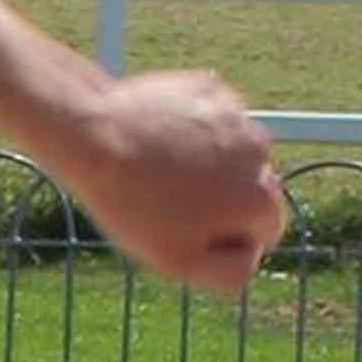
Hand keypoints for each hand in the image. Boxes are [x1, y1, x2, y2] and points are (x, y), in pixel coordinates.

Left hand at [49, 67, 288, 303]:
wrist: (94, 138)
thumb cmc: (133, 207)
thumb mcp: (180, 263)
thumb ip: (231, 272)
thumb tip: (253, 257)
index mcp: (261, 198)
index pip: (266, 230)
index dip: (229, 241)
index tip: (187, 234)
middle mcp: (261, 151)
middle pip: (253, 188)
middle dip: (224, 201)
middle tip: (171, 205)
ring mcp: (236, 114)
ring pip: (233, 152)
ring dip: (210, 165)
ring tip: (161, 172)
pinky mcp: (211, 88)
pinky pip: (210, 119)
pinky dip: (192, 131)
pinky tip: (157, 141)